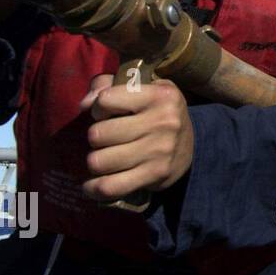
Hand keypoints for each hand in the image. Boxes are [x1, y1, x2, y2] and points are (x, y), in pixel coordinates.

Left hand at [80, 73, 193, 201]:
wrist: (191, 145)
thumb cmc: (156, 113)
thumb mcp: (141, 90)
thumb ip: (107, 85)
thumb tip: (84, 105)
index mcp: (160, 95)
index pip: (106, 99)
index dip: (99, 108)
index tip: (107, 114)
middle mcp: (163, 122)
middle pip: (98, 134)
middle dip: (96, 138)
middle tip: (107, 139)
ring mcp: (160, 151)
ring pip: (99, 161)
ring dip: (96, 161)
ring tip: (105, 158)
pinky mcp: (156, 174)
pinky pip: (110, 186)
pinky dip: (94, 188)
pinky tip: (92, 185)